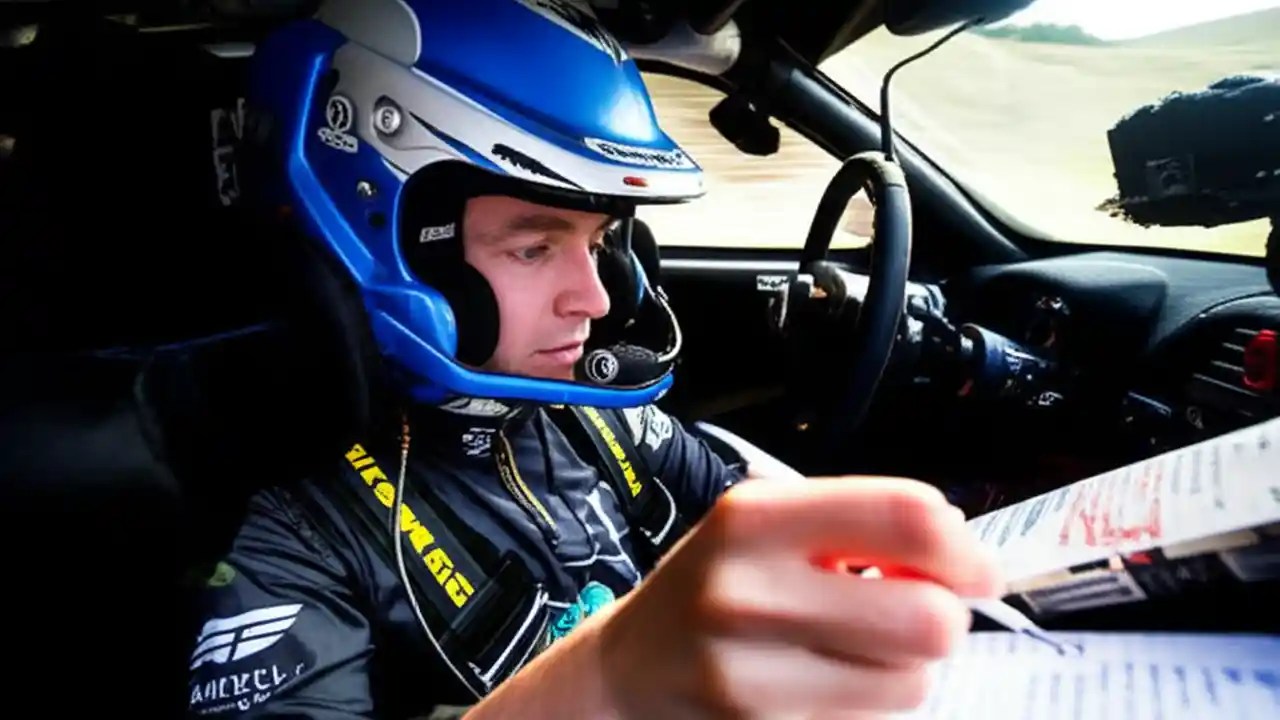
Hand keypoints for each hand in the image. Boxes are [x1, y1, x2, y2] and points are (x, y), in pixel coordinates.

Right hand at [595, 476, 1004, 719]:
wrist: (628, 672)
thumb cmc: (712, 587)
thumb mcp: (763, 525)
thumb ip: (856, 523)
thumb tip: (961, 556)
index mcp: (753, 519)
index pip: (906, 517)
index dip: (964, 547)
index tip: (975, 568)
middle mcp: (746, 593)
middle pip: (928, 619)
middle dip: (942, 617)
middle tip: (916, 610)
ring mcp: (748, 676)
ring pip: (909, 683)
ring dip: (904, 668)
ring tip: (855, 649)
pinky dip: (868, 705)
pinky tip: (825, 682)